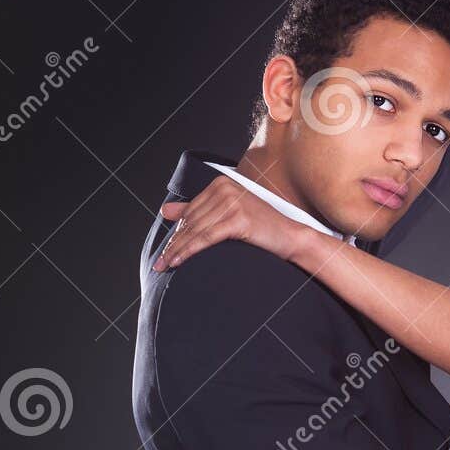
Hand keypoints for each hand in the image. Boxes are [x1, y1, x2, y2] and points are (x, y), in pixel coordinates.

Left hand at [152, 176, 304, 272]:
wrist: (291, 237)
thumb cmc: (262, 228)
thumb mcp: (227, 214)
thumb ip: (197, 209)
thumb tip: (165, 210)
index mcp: (221, 184)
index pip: (191, 212)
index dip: (176, 233)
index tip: (164, 251)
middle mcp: (225, 189)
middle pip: (191, 222)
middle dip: (173, 244)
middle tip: (158, 263)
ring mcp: (232, 202)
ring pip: (196, 231)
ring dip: (177, 250)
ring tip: (164, 265)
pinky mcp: (238, 218)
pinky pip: (206, 237)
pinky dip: (190, 250)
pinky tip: (178, 261)